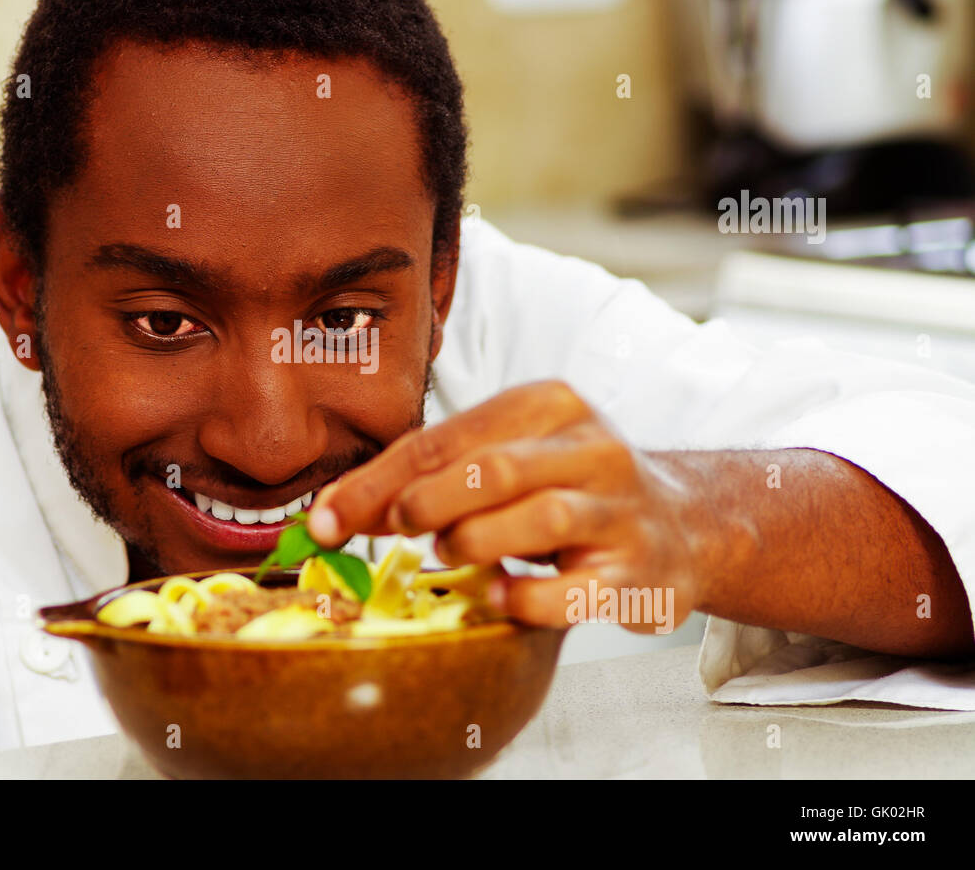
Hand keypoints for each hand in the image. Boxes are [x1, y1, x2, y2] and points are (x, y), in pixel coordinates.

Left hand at [307, 381, 701, 632]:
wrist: (678, 525)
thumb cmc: (566, 489)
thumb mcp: (505, 458)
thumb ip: (431, 476)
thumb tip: (335, 510)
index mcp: (548, 404)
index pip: (445, 439)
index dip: (376, 483)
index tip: (324, 521)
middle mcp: (591, 446)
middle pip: (490, 470)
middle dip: (424, 505)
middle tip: (398, 532)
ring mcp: (620, 509)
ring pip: (537, 520)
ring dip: (473, 544)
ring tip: (454, 554)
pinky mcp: (637, 572)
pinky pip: (571, 591)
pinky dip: (524, 598)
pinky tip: (501, 594)